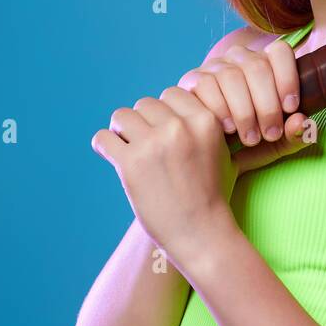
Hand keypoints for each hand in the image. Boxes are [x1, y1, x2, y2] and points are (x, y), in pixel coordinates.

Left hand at [91, 87, 236, 258]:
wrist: (201, 232)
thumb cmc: (212, 192)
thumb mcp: (222, 150)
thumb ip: (202, 124)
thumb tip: (174, 103)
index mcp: (205, 120)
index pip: (173, 93)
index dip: (166, 111)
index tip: (164, 130)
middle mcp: (179, 127)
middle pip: (146, 103)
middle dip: (143, 122)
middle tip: (145, 144)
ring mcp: (154, 144)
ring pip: (122, 116)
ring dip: (122, 131)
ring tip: (129, 149)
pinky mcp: (131, 163)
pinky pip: (103, 139)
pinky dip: (105, 147)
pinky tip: (114, 157)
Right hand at [176, 38, 314, 175]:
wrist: (208, 155)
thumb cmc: (248, 143)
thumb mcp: (276, 145)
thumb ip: (293, 136)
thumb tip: (300, 120)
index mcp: (265, 64)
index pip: (279, 52)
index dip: (288, 77)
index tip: (291, 107)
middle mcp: (239, 59)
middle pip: (257, 66)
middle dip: (267, 104)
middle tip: (271, 133)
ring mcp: (214, 67)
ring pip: (231, 75)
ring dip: (244, 110)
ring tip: (251, 138)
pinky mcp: (191, 79)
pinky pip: (206, 85)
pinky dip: (220, 109)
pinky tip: (227, 129)